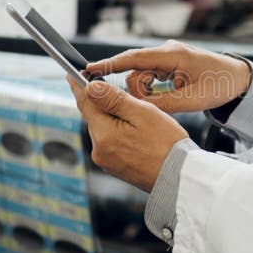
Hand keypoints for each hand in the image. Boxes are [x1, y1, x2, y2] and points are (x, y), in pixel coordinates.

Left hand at [67, 76, 187, 191]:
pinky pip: (111, 143)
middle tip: (123, 96)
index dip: (80, 87)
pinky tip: (137, 134)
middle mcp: (99, 151)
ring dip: (113, 119)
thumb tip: (90, 87)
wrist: (179, 177)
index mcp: (104, 134)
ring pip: (103, 130)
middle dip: (104, 104)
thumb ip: (114, 98)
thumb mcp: (142, 113)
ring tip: (138, 119)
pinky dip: (119, 133)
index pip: (85, 103)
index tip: (73, 75)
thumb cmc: (166, 144)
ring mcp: (106, 162)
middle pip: (94, 117)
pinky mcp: (115, 168)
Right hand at [86, 40, 251, 113]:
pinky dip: (154, 88)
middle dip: (140, 90)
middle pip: (136, 71)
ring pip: (142, 75)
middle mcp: (167, 52)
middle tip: (160, 103)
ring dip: (149, 91)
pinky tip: (169, 95)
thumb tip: (138, 106)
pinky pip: (151, 76)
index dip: (110, 64)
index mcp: (173, 55)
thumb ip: (164, 103)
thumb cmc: (220, 85)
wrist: (238, 78)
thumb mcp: (193, 99)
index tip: (89, 70)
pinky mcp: (169, 63)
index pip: (134, 58)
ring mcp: (168, 56)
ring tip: (174, 98)